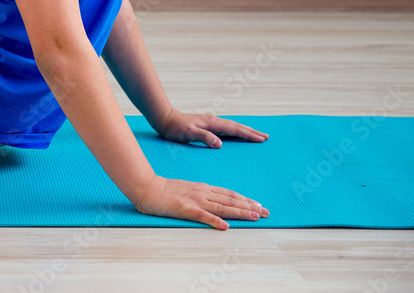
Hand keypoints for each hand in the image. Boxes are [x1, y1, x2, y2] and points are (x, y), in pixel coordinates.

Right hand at [134, 174, 268, 229]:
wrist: (146, 186)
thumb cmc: (164, 190)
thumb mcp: (187, 189)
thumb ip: (201, 194)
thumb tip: (215, 202)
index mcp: (203, 188)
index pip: (229, 194)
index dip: (245, 200)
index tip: (259, 205)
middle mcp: (202, 193)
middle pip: (230, 200)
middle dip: (249, 206)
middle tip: (266, 212)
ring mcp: (194, 200)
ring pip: (221, 207)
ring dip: (239, 212)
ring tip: (254, 217)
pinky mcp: (184, 208)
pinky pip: (202, 215)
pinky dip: (214, 221)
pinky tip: (225, 226)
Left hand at [156, 108, 268, 147]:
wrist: (165, 120)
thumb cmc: (176, 128)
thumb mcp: (189, 133)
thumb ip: (204, 138)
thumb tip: (220, 144)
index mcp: (213, 123)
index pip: (235, 129)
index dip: (249, 134)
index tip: (261, 138)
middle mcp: (214, 121)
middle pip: (237, 126)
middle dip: (251, 132)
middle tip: (266, 137)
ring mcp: (211, 123)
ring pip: (233, 127)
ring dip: (245, 131)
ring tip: (257, 135)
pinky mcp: (207, 126)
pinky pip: (226, 129)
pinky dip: (235, 131)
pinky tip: (237, 135)